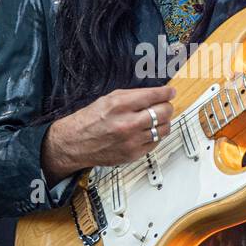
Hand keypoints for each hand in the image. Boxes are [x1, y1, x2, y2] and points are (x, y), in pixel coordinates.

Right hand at [42, 84, 176, 179]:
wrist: (75, 143)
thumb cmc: (89, 120)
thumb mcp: (108, 99)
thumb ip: (133, 96)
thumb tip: (155, 94)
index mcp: (120, 105)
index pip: (153, 96)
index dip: (166, 92)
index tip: (170, 92)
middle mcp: (127, 123)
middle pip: (163, 112)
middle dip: (167, 106)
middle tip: (165, 105)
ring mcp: (132, 141)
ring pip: (163, 129)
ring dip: (164, 122)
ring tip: (156, 119)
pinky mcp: (133, 154)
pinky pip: (156, 143)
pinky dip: (155, 135)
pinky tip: (147, 132)